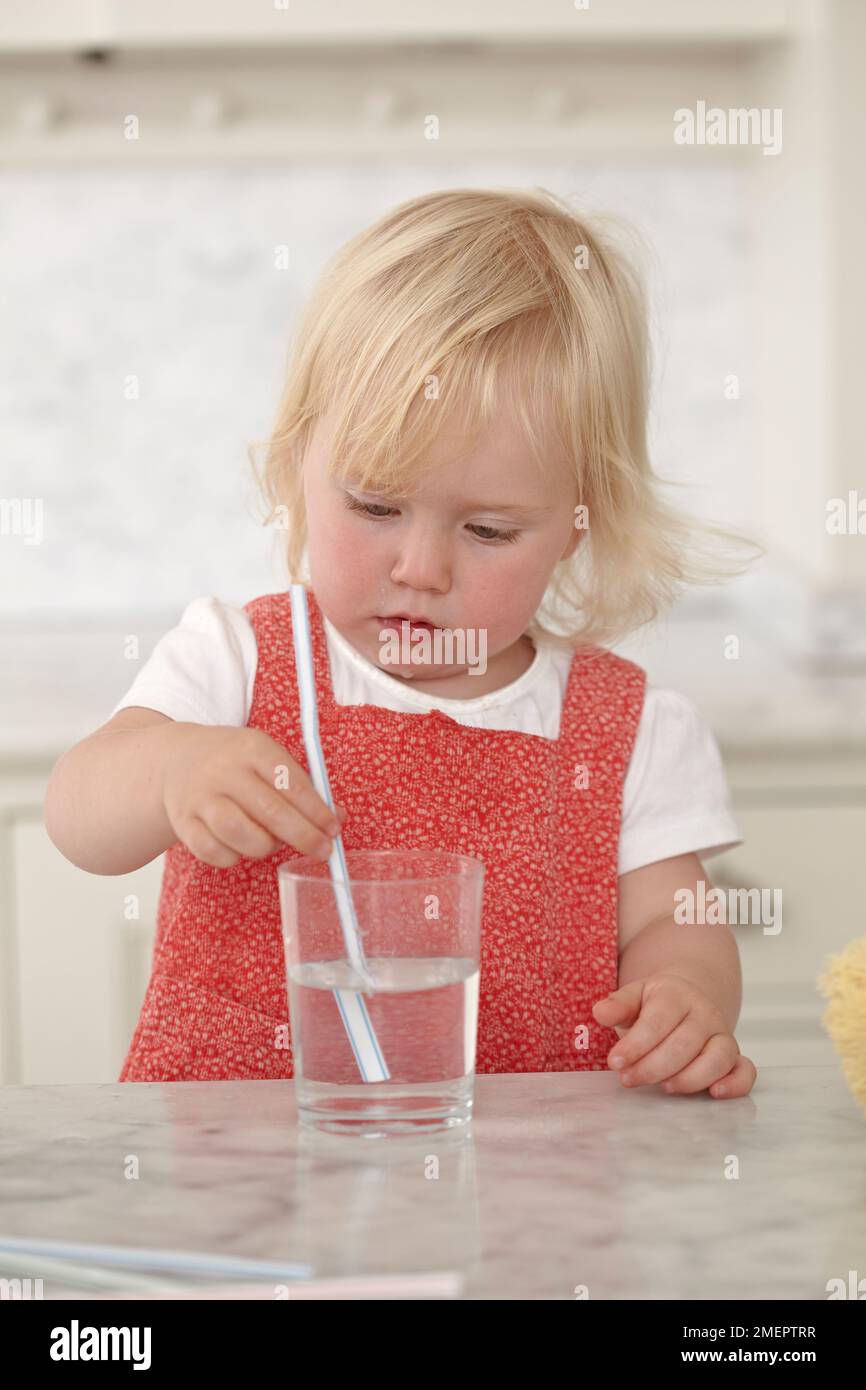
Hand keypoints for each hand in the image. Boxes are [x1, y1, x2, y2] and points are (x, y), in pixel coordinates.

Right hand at [162, 724, 347, 868]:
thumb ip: (301, 787)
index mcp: (252, 748)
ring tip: (270, 841)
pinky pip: (213, 852)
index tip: (333, 828)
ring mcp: (200, 797)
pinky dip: (233, 857)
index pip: (291, 782)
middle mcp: (224, 771)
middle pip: (270, 811)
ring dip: (265, 846)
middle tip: (322, 850)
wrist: (177, 759)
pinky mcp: (183, 822)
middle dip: (303, 836)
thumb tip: (336, 819)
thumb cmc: (234, 763)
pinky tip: (241, 847)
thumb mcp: (267, 758)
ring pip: (240, 834)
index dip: (317, 811)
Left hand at [591, 973, 756, 1098]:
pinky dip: (736, 1084)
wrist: (689, 999)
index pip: (658, 1021)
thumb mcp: (634, 997)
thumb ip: (618, 1005)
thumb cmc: (655, 1006)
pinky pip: (745, 1071)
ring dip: (689, 1078)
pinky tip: (715, 1094)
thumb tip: (600, 1013)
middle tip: (628, 1080)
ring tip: (663, 1088)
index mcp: (675, 995)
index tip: (615, 1063)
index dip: (636, 1045)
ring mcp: (723, 1035)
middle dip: (653, 1067)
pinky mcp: (735, 1057)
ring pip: (717, 1058)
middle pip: (684, 1044)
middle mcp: (704, 1014)